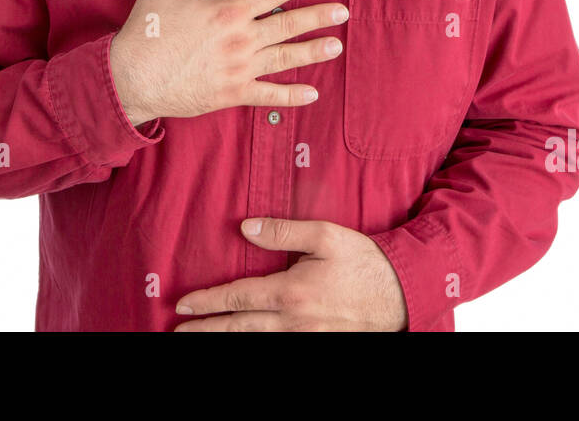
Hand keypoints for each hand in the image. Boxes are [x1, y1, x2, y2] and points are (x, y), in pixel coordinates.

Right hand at [108, 0, 348, 125]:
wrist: (131, 79)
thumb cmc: (145, 33)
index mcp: (228, 11)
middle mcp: (241, 39)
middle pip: (288, 25)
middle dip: (318, 18)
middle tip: (342, 13)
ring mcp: (239, 69)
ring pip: (285, 58)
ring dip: (313, 52)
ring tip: (336, 46)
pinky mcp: (232, 94)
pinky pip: (269, 96)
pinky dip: (291, 96)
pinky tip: (312, 93)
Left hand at [173, 218, 409, 330]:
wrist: (401, 294)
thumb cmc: (364, 261)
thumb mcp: (326, 236)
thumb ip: (284, 231)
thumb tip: (246, 228)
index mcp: (290, 291)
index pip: (238, 297)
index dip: (208, 302)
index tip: (183, 305)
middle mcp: (292, 321)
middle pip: (238, 328)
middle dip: (206, 330)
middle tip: (177, 333)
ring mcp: (305, 338)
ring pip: (254, 342)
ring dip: (224, 341)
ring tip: (201, 340)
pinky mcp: (317, 343)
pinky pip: (278, 348)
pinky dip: (254, 346)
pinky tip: (242, 342)